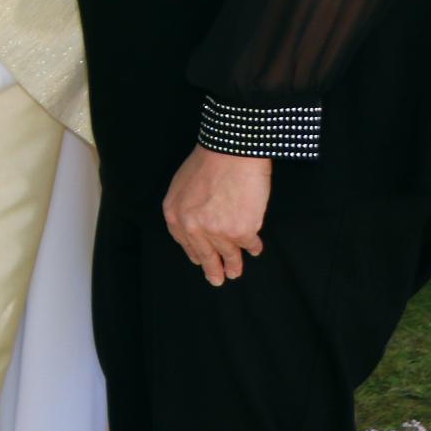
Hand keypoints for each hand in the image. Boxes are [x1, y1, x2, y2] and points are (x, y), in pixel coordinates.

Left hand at [163, 146, 270, 285]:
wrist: (232, 151)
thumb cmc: (208, 160)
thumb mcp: (182, 184)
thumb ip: (186, 207)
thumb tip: (195, 225)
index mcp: (175, 214)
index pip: (185, 241)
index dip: (195, 253)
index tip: (201, 262)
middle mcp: (193, 227)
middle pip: (205, 255)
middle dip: (213, 269)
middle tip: (218, 279)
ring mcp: (217, 231)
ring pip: (228, 254)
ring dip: (234, 264)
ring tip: (236, 271)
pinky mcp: (241, 231)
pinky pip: (249, 245)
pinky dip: (254, 248)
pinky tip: (255, 249)